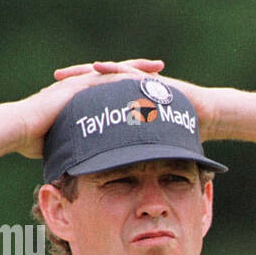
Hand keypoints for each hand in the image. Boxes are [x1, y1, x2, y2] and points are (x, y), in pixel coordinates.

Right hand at [0, 58, 165, 165]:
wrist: (18, 129)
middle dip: (139, 71)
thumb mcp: (66, 142)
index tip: (149, 85)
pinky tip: (138, 78)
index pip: (111, 87)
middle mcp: (82, 86)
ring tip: (156, 68)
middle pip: (116, 74)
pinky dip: (121, 79)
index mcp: (82, 97)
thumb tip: (87, 164)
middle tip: (160, 68)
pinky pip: (102, 81)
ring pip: (113, 72)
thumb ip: (80, 146)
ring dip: (135, 70)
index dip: (130, 85)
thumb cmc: (34, 139)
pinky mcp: (75, 88)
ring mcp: (78, 85)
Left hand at [57, 65, 255, 144]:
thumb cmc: (182, 132)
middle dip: (71, 87)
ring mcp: (138, 83)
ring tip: (66, 76)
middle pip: (93, 86)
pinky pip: (129, 73)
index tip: (51, 113)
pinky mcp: (151, 79)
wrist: (208, 114)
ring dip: (85, 74)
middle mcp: (128, 92)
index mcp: (126, 106)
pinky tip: (98, 68)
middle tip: (48, 89)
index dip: (73, 107)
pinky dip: (114, 71)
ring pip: (107, 75)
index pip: (94, 103)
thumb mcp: (153, 148)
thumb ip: (139, 158)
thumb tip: (128, 185)